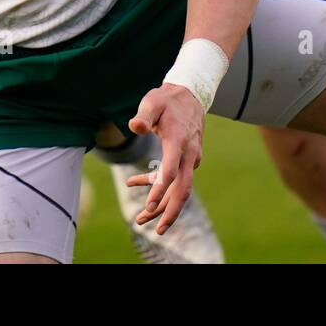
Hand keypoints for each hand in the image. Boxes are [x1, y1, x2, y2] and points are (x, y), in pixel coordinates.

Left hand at [125, 83, 204, 234]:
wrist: (191, 94)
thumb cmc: (167, 99)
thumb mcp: (153, 101)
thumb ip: (145, 114)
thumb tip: (135, 126)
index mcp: (179, 142)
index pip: (171, 171)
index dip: (160, 190)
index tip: (149, 206)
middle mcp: (188, 154)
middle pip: (183, 189)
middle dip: (170, 212)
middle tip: (158, 231)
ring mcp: (190, 158)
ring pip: (180, 188)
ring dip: (163, 205)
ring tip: (141, 219)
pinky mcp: (187, 160)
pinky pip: (175, 179)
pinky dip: (159, 186)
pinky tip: (134, 182)